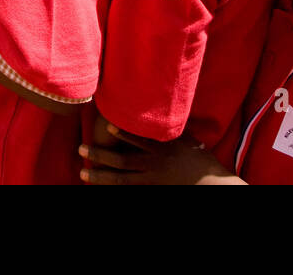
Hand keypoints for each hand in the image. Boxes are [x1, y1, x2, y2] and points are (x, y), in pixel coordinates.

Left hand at [79, 125, 238, 184]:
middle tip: (81, 148)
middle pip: (123, 162)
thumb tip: (157, 103)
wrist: (211, 186)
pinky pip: (128, 189)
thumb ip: (169, 126)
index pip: (140, 140)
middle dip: (101, 156)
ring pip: (122, 180)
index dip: (125, 134)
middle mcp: (154, 165)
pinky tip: (99, 186)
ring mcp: (152, 180)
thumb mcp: (186, 139)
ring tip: (83, 172)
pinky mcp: (152, 189)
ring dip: (101, 176)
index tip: (108, 126)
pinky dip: (113, 188)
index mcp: (162, 149)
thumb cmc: (198, 158)